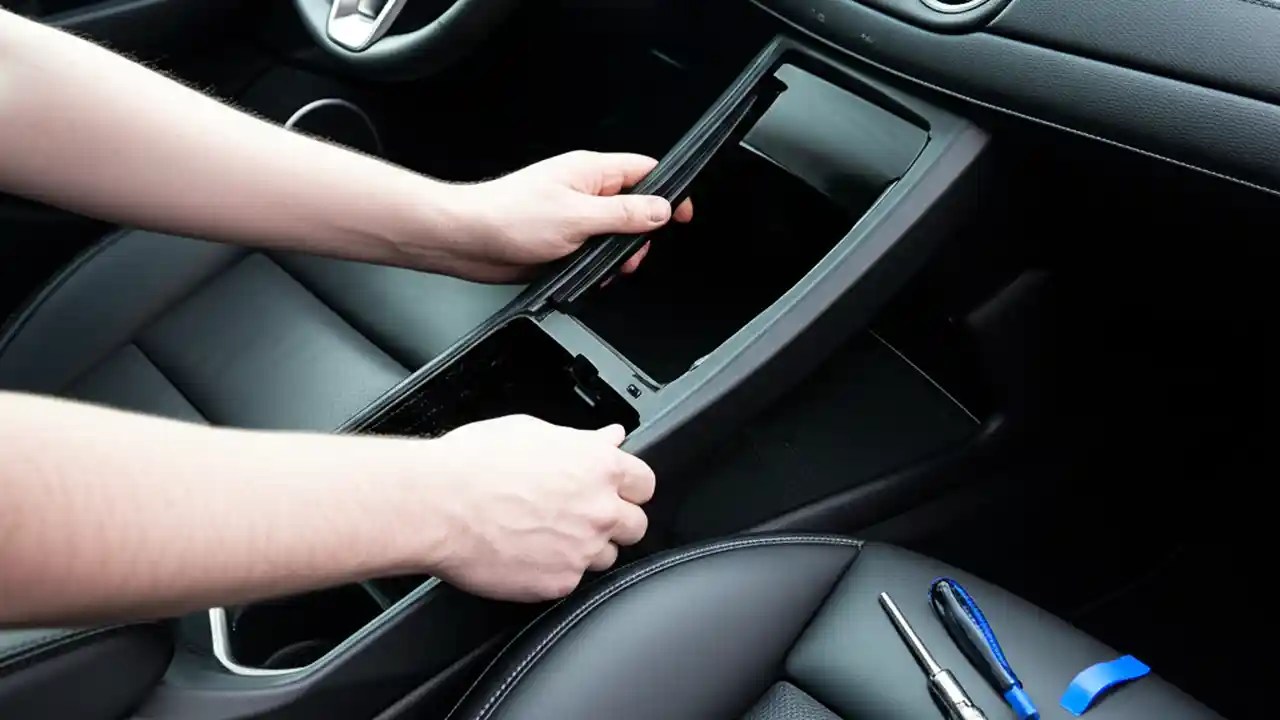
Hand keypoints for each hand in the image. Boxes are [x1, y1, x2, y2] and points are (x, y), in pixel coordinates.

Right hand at [420, 415, 654, 601]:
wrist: (437, 505)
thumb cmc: (474, 463)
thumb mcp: (532, 432)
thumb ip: (581, 441)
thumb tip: (610, 437)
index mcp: (598, 467)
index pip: (645, 483)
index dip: (629, 487)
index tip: (617, 489)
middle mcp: (599, 510)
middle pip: (635, 525)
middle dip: (614, 520)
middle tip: (580, 515)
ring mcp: (581, 550)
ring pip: (606, 556)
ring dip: (586, 548)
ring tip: (547, 535)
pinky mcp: (559, 583)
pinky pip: (571, 580)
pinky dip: (554, 570)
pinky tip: (527, 554)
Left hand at [440, 151, 693, 281]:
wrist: (468, 239)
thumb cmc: (509, 217)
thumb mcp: (579, 217)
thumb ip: (624, 214)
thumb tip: (662, 209)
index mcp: (591, 172)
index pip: (645, 172)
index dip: (669, 192)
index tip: (683, 215)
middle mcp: (584, 191)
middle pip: (635, 208)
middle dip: (639, 236)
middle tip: (629, 255)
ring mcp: (573, 216)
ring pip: (615, 235)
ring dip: (616, 255)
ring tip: (602, 267)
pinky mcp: (561, 240)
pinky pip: (593, 252)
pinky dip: (596, 266)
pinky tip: (587, 275)